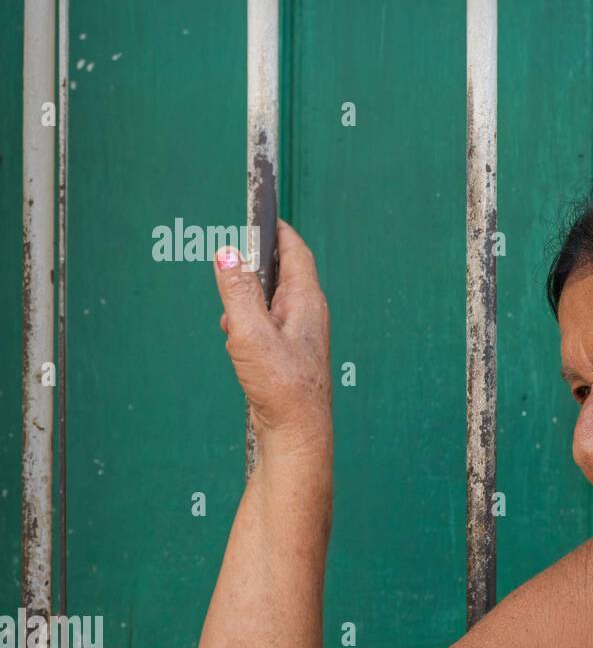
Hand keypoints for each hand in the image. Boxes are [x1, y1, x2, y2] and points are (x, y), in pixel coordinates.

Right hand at [213, 219, 331, 454]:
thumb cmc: (281, 386)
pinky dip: (248, 323)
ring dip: (247, 300)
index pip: (296, 251)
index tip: (261, 214)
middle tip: (231, 266)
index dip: (278, 231)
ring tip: (231, 318)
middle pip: (283, 273)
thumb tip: (229, 253)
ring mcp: (300, 334)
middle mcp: (308, 314)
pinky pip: (266, 324)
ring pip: (271, 300)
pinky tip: (236, 340)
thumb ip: (238, 291)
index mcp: (307, 300)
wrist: (297, 433)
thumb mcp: (250, 332)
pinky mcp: (290, 353)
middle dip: (254, 267)